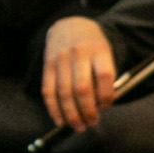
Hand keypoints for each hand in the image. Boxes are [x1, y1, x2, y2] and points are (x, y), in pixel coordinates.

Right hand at [38, 15, 113, 131]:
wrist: (69, 26)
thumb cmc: (93, 47)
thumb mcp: (105, 53)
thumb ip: (105, 77)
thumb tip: (101, 107)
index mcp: (99, 49)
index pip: (104, 75)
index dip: (106, 95)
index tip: (106, 106)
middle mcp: (78, 53)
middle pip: (82, 88)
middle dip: (88, 110)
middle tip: (92, 123)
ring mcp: (60, 59)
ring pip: (64, 93)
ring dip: (71, 114)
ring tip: (79, 126)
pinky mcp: (47, 66)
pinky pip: (48, 91)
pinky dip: (54, 109)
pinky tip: (60, 121)